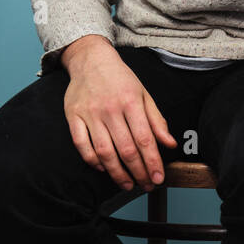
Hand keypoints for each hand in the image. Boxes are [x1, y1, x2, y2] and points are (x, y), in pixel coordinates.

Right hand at [62, 37, 177, 190]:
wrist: (91, 59)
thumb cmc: (120, 79)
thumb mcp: (144, 94)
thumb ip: (157, 120)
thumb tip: (170, 144)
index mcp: (131, 102)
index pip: (145, 139)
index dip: (153, 162)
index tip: (158, 177)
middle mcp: (110, 109)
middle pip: (126, 149)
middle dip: (138, 172)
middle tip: (146, 184)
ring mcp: (90, 114)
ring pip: (104, 151)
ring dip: (117, 173)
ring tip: (127, 184)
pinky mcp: (73, 116)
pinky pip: (82, 145)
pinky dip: (92, 160)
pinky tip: (103, 169)